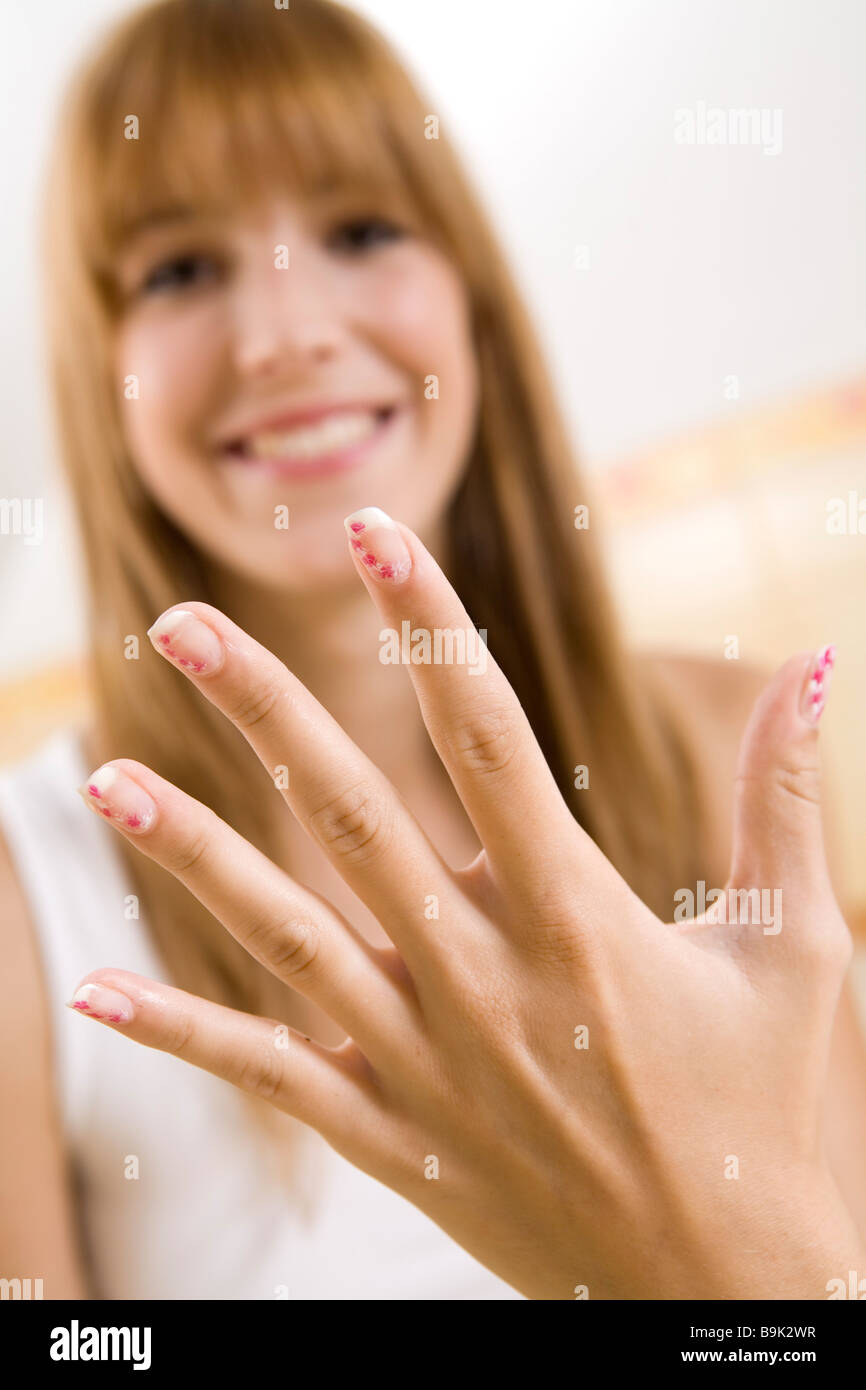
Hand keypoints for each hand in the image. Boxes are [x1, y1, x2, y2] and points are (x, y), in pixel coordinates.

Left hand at [70, 507, 863, 1298]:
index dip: (426, 624)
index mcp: (578, 919)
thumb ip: (781, 802)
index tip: (370, 537)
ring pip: (286, 935)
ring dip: (192, 853)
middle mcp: (481, 979)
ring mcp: (425, 1065)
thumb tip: (817, 660)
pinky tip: (99, 993)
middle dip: (265, 710)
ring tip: (103, 779)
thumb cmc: (782, 1119)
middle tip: (185, 625)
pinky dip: (185, 1032)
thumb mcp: (801, 952)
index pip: (483, 737)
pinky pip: (275, 1076)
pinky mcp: (395, 1140)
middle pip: (353, 816)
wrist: (738, 1302)